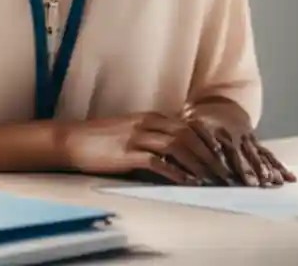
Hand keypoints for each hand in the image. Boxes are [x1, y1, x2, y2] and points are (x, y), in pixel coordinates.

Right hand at [62, 113, 235, 185]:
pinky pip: (157, 161)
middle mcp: (148, 123)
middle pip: (188, 135)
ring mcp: (137, 137)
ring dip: (197, 162)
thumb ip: (155, 136)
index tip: (224, 155)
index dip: (209, 140)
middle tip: (223, 171)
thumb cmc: (103, 139)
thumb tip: (178, 150)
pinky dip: (174, 171)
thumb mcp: (133, 131)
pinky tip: (185, 181)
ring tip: (210, 178)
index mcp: (152, 117)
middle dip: (209, 153)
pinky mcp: (127, 154)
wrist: (72, 140)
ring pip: (177, 145)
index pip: (189, 125)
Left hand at [182, 100, 297, 187]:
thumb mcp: (186, 126)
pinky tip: (288, 178)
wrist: (218, 104)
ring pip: (257, 154)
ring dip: (264, 169)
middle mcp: (233, 135)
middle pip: (240, 154)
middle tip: (251, 184)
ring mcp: (247, 138)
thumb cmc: (197, 121)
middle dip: (245, 169)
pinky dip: (278, 166)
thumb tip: (170, 156)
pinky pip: (268, 154)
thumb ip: (184, 142)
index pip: (216, 150)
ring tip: (271, 182)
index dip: (219, 164)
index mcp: (214, 131)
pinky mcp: (256, 142)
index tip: (223, 179)